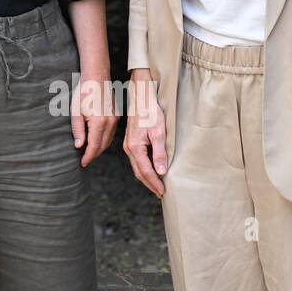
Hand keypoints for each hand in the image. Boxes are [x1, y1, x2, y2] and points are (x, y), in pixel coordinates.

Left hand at [71, 69, 118, 166]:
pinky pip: (112, 133)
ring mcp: (115, 120)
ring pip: (108, 141)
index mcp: (99, 123)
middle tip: (85, 160)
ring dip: (100, 148)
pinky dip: (105, 140)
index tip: (83, 164)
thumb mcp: (76, 112)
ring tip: (90, 153)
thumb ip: (78, 130)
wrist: (97, 77)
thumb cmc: (84, 92)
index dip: (88, 157)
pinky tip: (98, 141)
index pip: (94, 146)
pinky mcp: (117, 116)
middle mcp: (110, 123)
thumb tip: (79, 146)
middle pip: (102, 146)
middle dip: (94, 155)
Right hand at [123, 72, 167, 197]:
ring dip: (147, 177)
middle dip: (150, 184)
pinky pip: (137, 160)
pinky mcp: (131, 142)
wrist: (141, 97)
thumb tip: (161, 172)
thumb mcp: (159, 132)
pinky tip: (151, 170)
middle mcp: (129, 148)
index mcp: (135, 147)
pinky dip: (144, 169)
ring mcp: (128, 145)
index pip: (146, 171)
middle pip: (139, 172)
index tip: (162, 192)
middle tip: (160, 193)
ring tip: (157, 185)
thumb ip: (159, 153)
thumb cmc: (150, 112)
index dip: (155, 183)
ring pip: (137, 167)